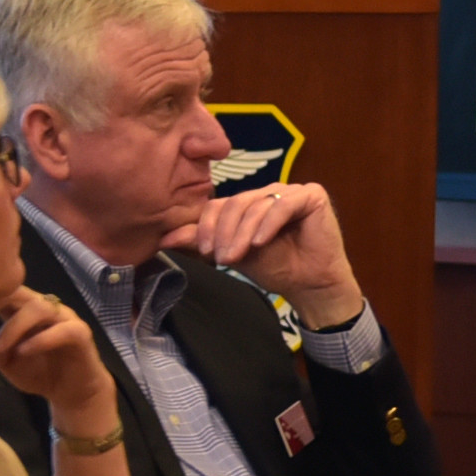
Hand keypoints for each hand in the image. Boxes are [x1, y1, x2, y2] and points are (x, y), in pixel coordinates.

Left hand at [0, 290, 117, 423]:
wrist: (70, 392)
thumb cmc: (39, 373)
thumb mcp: (7, 363)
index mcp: (26, 311)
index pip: (5, 292)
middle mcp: (47, 308)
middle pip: (20, 293)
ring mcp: (65, 318)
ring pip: (40, 308)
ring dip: (16, 327)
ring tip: (2, 349)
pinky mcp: (80, 333)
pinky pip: (62, 330)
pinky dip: (41, 340)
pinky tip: (24, 352)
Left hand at [173, 180, 363, 322]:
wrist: (311, 283)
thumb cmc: (276, 267)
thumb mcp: (233, 254)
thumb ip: (203, 242)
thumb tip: (164, 239)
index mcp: (250, 203)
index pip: (220, 204)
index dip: (208, 226)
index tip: (206, 252)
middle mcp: (270, 192)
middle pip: (236, 202)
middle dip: (225, 232)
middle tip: (222, 258)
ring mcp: (292, 191)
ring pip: (256, 205)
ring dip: (243, 233)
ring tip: (238, 256)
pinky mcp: (312, 195)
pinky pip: (282, 205)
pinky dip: (268, 225)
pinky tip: (261, 243)